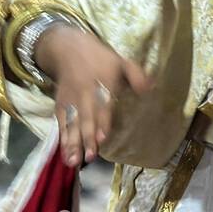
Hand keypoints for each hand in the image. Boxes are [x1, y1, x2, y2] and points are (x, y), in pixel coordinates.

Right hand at [36, 23, 153, 166]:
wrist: (68, 49)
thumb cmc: (101, 60)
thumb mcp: (121, 62)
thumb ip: (136, 75)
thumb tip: (151, 88)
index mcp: (102, 83)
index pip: (102, 104)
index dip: (102, 121)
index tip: (103, 137)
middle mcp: (85, 94)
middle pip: (85, 118)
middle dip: (87, 137)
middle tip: (90, 156)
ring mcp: (71, 101)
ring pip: (71, 124)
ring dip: (72, 144)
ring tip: (74, 162)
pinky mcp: (61, 107)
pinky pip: (61, 125)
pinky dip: (63, 141)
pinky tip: (66, 157)